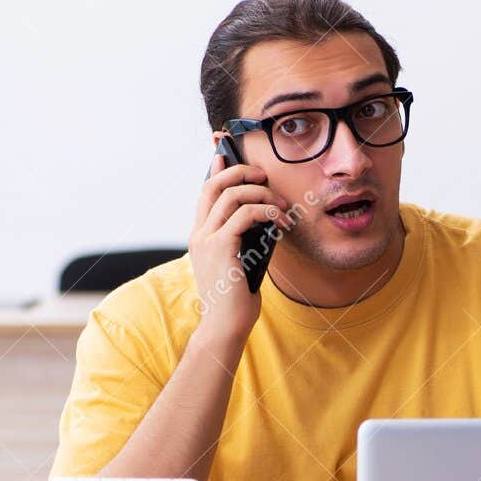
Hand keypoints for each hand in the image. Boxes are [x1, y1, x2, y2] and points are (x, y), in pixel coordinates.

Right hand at [189, 154, 290, 346]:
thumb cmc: (236, 299)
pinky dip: (267, 211)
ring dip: (262, 194)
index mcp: (200, 235)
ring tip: (281, 206)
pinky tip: (281, 221)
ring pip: (233, 195)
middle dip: (242, 172)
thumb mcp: (239, 262)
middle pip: (215, 184)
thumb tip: (263, 219)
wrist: (226, 325)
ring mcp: (207, 239)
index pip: (205, 192)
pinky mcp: (221, 246)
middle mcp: (199, 233)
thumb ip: (243, 239)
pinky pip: (245, 214)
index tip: (228, 155)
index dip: (217, 169)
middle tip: (265, 177)